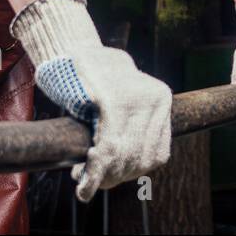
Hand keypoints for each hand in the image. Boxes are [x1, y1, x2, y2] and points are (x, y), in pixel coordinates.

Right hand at [11, 0, 171, 201]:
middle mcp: (155, 99)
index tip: (109, 181)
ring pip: (126, 156)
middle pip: (141, 156)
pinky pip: (108, 147)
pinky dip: (95, 169)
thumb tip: (127, 171)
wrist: (75, 53)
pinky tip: (83, 174)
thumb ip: (131, 131)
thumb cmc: (96, 82)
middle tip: (91, 182)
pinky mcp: (115, 101)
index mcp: (161, 100)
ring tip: (83, 175)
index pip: (156, 152)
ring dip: (103, 176)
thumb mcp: (121, 104)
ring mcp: (137, 99)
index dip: (132, 172)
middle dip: (115, 177)